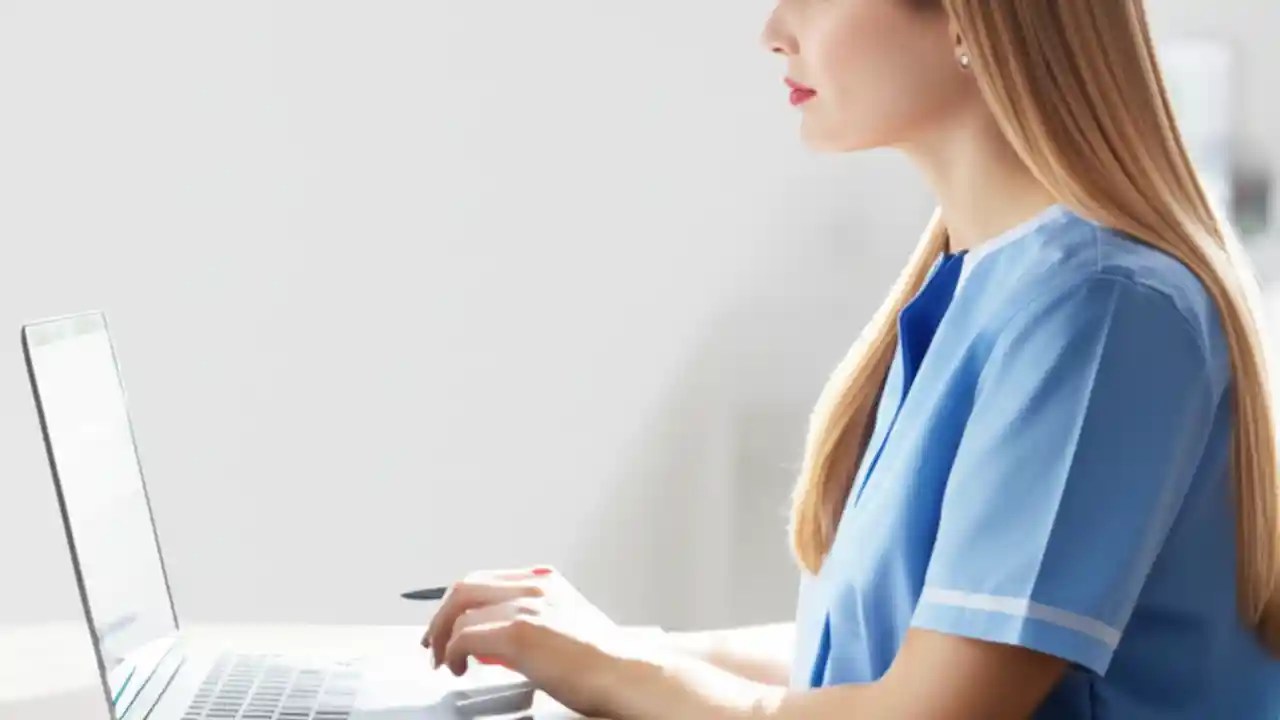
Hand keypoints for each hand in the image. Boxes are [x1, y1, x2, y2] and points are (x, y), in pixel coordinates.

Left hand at [421, 566, 630, 715]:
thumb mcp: (569, 625)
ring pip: (460, 607)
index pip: (485, 580)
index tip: (448, 623)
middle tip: (433, 641)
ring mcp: (525, 606)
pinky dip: (453, 653)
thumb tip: (502, 642)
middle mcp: (534, 586)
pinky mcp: (518, 632)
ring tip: (444, 661)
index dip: (458, 603)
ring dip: (443, 637)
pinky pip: (466, 636)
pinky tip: (458, 668)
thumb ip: (537, 621)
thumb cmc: (606, 660)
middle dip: (442, 615)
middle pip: (465, 587)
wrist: (626, 673)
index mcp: (546, 582)